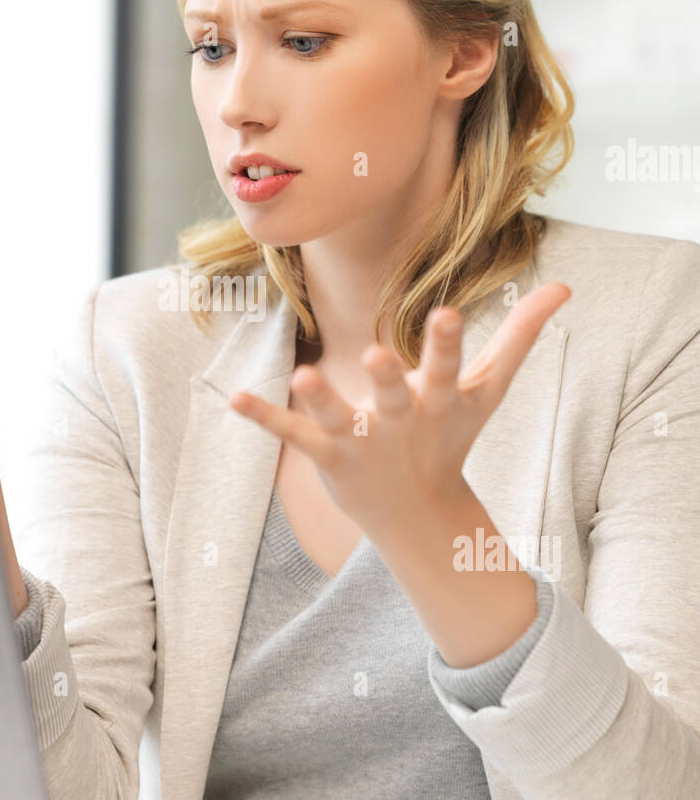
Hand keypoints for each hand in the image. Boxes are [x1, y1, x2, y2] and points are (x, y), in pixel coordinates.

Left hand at [228, 281, 570, 536]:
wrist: (419, 513)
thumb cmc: (452, 436)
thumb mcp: (489, 390)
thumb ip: (520, 336)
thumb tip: (565, 286)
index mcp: (441, 401)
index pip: (448, 368)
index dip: (447, 343)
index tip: (447, 312)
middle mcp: (401, 422)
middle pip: (396, 396)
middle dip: (388, 377)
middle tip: (377, 354)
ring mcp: (362, 441)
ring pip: (338, 418)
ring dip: (321, 399)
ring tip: (301, 374)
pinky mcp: (328, 456)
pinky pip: (294, 435)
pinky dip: (266, 417)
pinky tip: (234, 399)